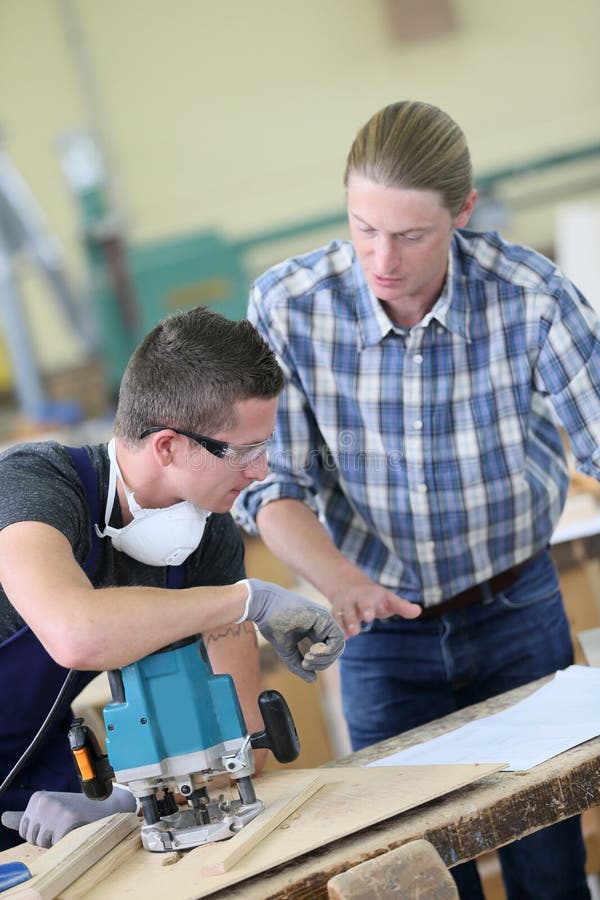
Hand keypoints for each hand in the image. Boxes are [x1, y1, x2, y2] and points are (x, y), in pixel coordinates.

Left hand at [1, 787, 136, 847]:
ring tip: (71, 826)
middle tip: (65, 823)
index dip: (41, 832)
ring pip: (44, 844)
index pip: (24, 831)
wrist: (108, 806)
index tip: (56, 820)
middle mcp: (44, 802)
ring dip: (58, 841)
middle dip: (48, 838)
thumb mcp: (49, 809)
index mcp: (37, 798)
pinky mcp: (67, 821)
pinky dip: (68, 842)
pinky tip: (78, 829)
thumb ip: (25, 816)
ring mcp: (55, 811)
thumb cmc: (77, 810)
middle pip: (33, 839)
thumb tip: (3, 819)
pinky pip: (58, 845)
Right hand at [238, 579, 344, 682]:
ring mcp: (324, 619)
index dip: (320, 662)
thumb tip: (313, 680)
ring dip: (325, 658)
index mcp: (315, 629)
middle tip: (306, 663)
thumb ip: (299, 665)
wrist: (264, 606)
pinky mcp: (324, 616)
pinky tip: (312, 651)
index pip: (328, 651)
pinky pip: (338, 637)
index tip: (304, 664)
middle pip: (335, 649)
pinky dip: (328, 649)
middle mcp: (322, 623)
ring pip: (339, 644)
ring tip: (308, 658)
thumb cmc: (273, 624)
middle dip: (323, 662)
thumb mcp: (287, 650)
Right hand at [329, 579, 420, 635]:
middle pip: (351, 609)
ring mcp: (342, 607)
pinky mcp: (333, 615)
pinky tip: (331, 642)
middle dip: (352, 619)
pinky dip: (330, 630)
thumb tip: (418, 611)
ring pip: (339, 616)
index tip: (369, 616)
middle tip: (356, 630)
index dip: (368, 608)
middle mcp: (353, 601)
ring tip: (345, 637)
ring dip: (341, 626)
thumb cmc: (375, 597)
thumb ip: (402, 606)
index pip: (368, 601)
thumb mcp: (389, 598)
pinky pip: (330, 622)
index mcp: (368, 596)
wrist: (348, 584)